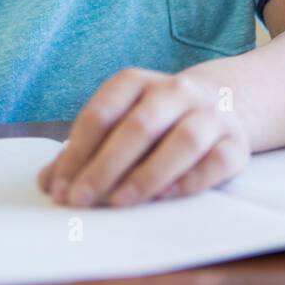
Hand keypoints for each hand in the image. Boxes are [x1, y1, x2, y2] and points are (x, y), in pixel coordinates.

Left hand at [37, 67, 250, 206]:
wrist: (220, 105)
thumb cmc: (154, 123)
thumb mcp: (118, 125)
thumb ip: (83, 152)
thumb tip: (48, 183)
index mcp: (137, 82)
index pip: (102, 113)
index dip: (78, 152)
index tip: (59, 188)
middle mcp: (176, 91)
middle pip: (139, 125)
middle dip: (105, 165)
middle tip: (81, 200)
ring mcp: (211, 115)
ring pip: (183, 139)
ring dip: (149, 173)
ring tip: (120, 202)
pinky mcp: (236, 143)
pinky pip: (217, 161)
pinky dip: (191, 180)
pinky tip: (165, 198)